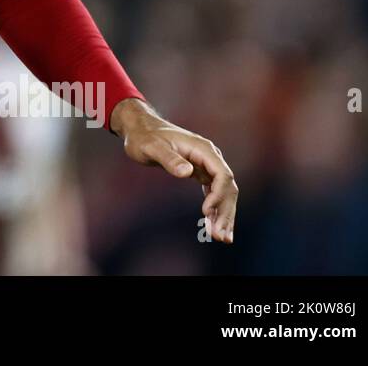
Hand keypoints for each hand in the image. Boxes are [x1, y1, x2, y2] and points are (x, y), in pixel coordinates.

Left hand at [110, 98, 237, 243]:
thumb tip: (187, 171)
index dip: (218, 195)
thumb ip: (169, 159)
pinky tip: (212, 225)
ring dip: (223, 214)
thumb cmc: (144, 137)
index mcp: (203, 149)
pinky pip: (213, 192)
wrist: (140, 129)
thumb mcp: (152, 147)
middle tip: (221, 236)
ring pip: (223, 192)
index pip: (222, 175)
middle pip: (227, 187)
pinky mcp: (200, 172)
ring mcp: (206, 165)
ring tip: (221, 237)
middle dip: (226, 212)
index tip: (206, 212)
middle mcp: (210, 157)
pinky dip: (214, 209)